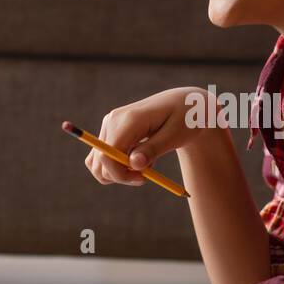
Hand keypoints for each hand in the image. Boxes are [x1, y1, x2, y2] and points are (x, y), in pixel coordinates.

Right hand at [85, 86, 216, 185]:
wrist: (184, 104)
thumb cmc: (185, 119)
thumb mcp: (175, 136)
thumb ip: (153, 150)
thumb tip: (134, 165)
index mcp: (129, 119)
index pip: (108, 155)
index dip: (120, 175)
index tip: (144, 179)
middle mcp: (113, 120)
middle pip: (101, 161)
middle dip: (122, 175)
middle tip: (147, 173)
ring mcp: (109, 124)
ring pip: (98, 162)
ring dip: (120, 171)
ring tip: (146, 162)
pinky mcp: (110, 129)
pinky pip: (102, 157)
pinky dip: (117, 165)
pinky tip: (138, 159)